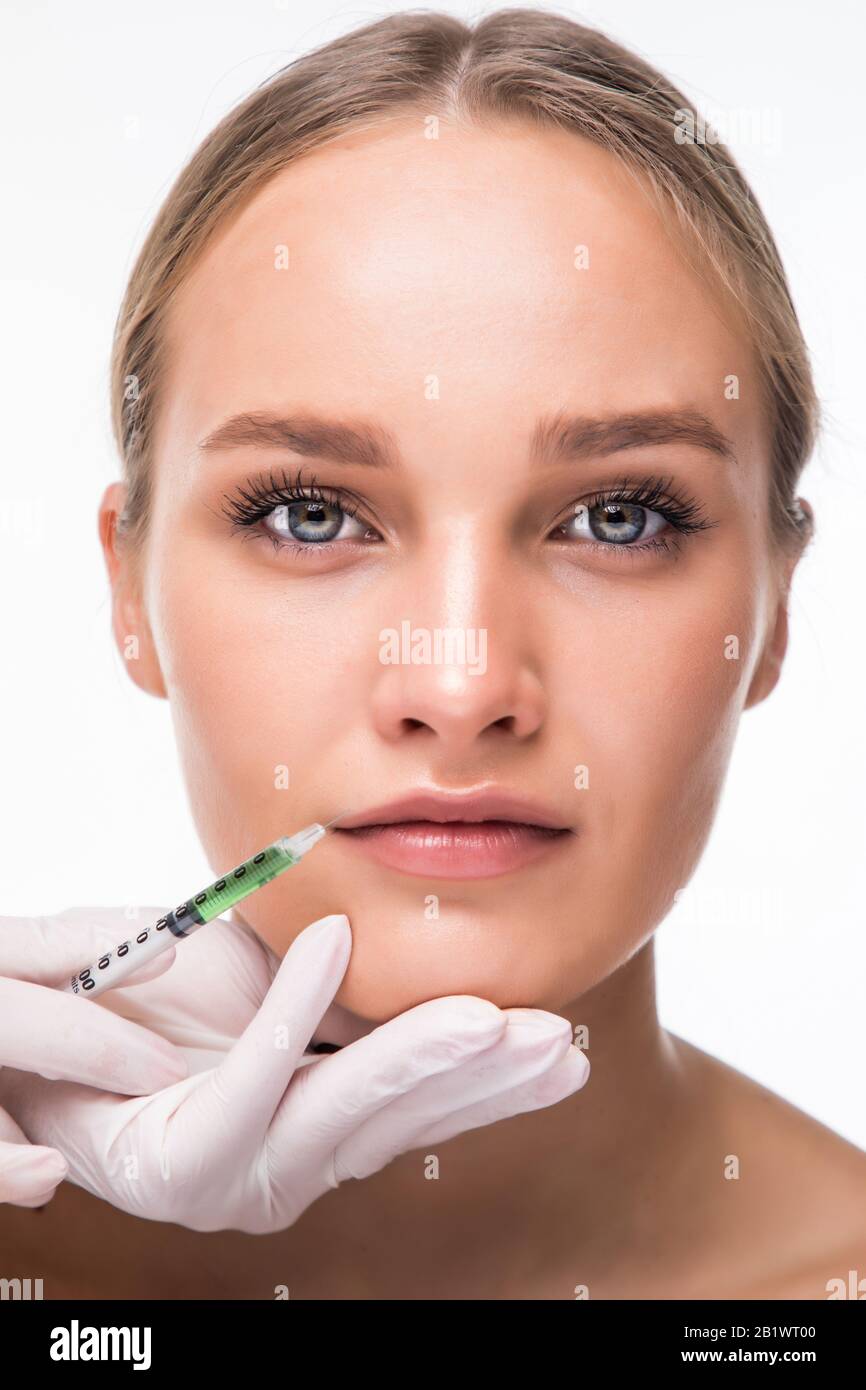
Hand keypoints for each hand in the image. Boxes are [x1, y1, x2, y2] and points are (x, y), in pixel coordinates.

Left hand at [0, 911, 589, 1233]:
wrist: (57, 1039)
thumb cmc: (167, 1008)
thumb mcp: (280, 982)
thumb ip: (350, 984)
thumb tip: (436, 935)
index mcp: (328, 1129)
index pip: (431, 1112)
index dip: (498, 1087)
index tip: (564, 1050)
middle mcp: (297, 1163)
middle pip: (404, 1117)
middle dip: (482, 1078)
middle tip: (549, 1039)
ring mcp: (243, 1172)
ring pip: (342, 1107)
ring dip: (412, 1054)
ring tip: (484, 1018)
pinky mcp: (187, 1164)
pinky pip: (254, 1079)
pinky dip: (294, 1007)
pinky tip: (334, 945)